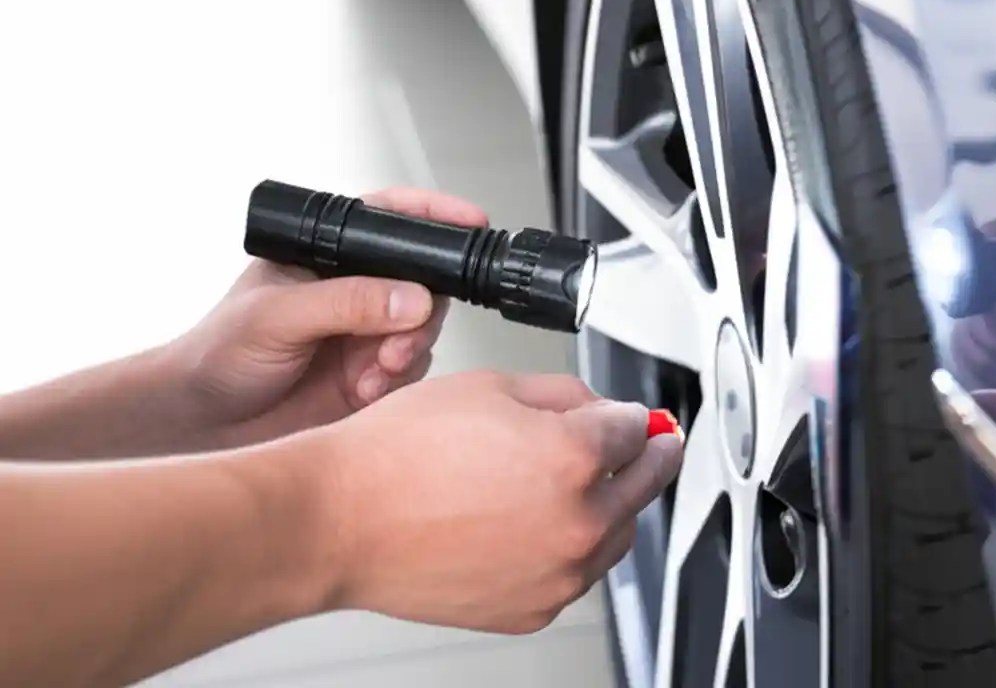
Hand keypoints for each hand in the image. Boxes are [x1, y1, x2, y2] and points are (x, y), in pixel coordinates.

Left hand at [171, 187, 487, 446]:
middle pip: (422, 280)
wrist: (201, 425)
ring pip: (424, 328)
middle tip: (398, 338)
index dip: (433, 215)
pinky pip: (413, 371)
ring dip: (410, 348)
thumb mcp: (278, 316)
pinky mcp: (372, 378)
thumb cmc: (217, 355)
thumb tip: (412, 296)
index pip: (389, 220)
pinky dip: (400, 380)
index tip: (468, 220)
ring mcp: (365, 334)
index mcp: (328, 256)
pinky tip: (368, 389)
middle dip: (423, 309)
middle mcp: (354, 291)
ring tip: (378, 368)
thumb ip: (346, 302)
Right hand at [311, 371, 683, 633]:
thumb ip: (564, 394)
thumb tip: (600, 408)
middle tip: (654, 446)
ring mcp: (558, 573)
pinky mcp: (532, 609)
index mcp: (575, 456)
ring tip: (584, 486)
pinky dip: (571, 550)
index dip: (632, 415)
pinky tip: (538, 526)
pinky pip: (574, 575)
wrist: (341, 520)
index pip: (636, 429)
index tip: (637, 418)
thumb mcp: (489, 385)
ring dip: (614, 507)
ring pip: (617, 536)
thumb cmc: (399, 454)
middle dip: (649, 458)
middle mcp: (577, 521)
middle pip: (644, 484)